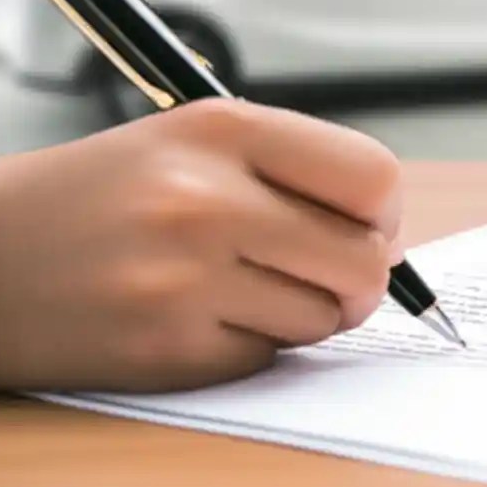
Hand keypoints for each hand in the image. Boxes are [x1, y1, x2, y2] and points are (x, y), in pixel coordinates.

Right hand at [0, 100, 402, 391]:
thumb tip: (388, 240)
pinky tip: (191, 318)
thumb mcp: (188, 143)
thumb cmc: (98, 198)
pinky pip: (266, 357)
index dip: (385, 214)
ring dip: (298, 314)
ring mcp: (183, 279)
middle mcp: (204, 199)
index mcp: (221, 129)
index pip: (371, 177)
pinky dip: (246, 345)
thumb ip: (292, 174)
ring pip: (323, 318)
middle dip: (358, 281)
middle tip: (323, 278)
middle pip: (364, 262)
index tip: (370, 228)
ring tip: (234, 288)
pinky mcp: (165, 349)